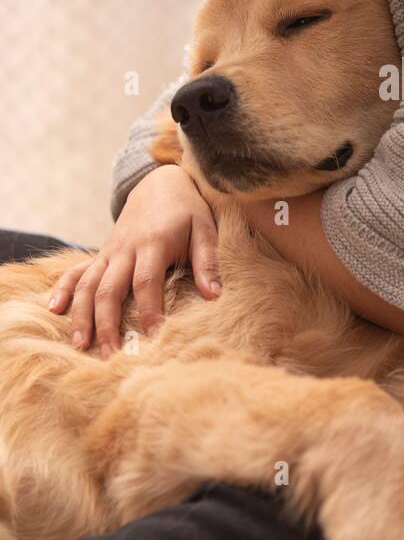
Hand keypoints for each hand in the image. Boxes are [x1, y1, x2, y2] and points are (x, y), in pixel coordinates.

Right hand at [48, 164, 220, 356]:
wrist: (160, 184)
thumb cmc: (187, 210)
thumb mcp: (204, 229)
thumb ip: (207, 262)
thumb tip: (214, 295)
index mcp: (153, 243)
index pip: (146, 281)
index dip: (148, 310)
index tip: (154, 337)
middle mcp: (125, 249)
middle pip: (110, 289)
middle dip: (107, 323)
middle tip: (110, 355)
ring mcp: (109, 252)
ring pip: (87, 284)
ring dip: (81, 315)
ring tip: (80, 345)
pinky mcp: (101, 254)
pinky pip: (76, 271)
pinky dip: (63, 288)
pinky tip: (53, 310)